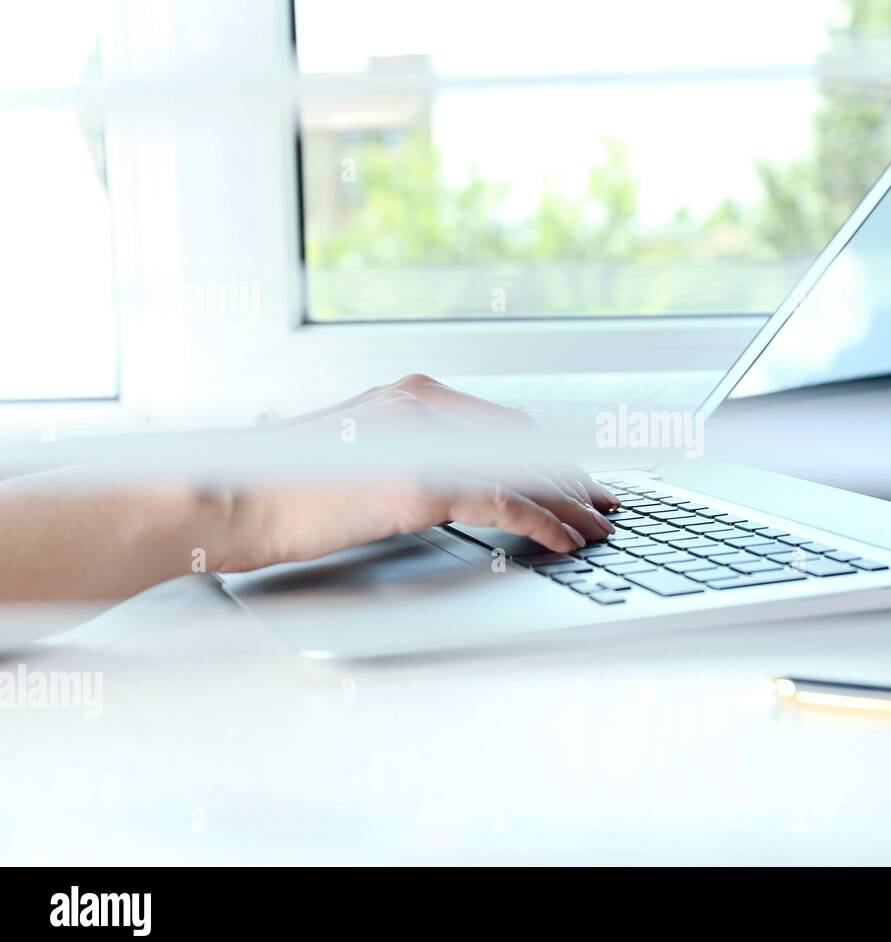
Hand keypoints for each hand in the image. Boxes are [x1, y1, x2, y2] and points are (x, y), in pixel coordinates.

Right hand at [214, 375, 620, 572]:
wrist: (231, 500)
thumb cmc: (282, 489)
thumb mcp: (356, 457)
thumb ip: (409, 457)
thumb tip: (456, 485)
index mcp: (412, 395)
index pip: (505, 422)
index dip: (551, 452)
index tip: (577, 476)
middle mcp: (426, 406)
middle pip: (529, 440)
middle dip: (573, 475)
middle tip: (606, 503)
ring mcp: (427, 440)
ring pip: (527, 470)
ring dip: (572, 503)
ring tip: (599, 528)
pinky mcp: (424, 482)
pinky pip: (508, 503)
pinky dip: (547, 524)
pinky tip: (566, 542)